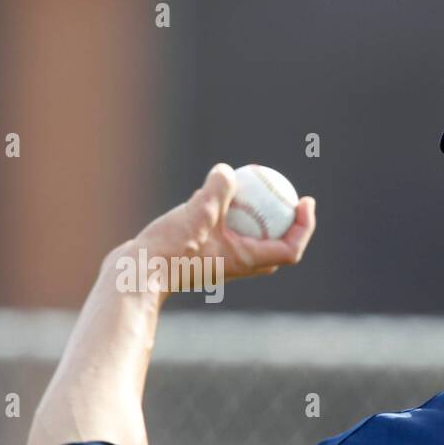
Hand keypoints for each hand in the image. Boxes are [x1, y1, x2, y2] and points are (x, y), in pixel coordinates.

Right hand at [118, 163, 315, 297]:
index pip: (291, 248)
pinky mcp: (202, 257)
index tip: (306, 202)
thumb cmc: (170, 250)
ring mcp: (220, 263)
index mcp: (247, 260)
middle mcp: (239, 266)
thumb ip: (218, 190)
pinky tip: (206, 194)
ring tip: (245, 186)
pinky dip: (225, 216)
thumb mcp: (197, 212)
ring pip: (248, 239)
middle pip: (276, 247)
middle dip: (287, 224)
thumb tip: (228, 170)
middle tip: (288, 197)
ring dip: (253, 217)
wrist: (137, 274)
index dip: (305, 226)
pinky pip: (224, 234)